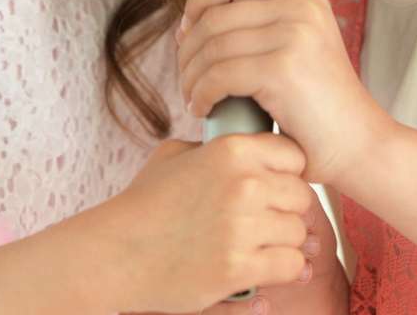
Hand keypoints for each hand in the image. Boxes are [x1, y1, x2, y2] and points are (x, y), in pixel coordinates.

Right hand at [107, 133, 317, 313]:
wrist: (115, 251)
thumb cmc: (143, 203)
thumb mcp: (174, 155)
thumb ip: (213, 147)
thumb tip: (243, 148)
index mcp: (231, 150)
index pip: (294, 156)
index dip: (287, 174)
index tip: (275, 188)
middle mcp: (243, 184)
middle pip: (301, 196)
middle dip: (287, 210)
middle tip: (266, 222)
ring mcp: (243, 227)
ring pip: (298, 232)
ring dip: (283, 242)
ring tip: (260, 245)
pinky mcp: (239, 267)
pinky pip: (290, 265)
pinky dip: (283, 270)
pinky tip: (263, 267)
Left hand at [177, 0, 391, 188]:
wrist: (358, 146)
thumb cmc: (317, 107)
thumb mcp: (295, 47)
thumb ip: (256, 25)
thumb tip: (191, 21)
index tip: (188, 30)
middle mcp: (301, 5)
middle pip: (214, 12)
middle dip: (189, 48)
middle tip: (186, 77)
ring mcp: (294, 33)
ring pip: (211, 45)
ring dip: (191, 76)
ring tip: (193, 97)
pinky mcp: (282, 68)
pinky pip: (218, 74)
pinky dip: (202, 94)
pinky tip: (203, 108)